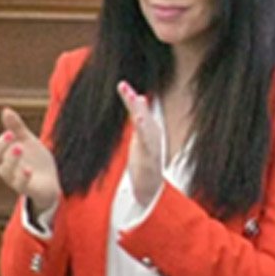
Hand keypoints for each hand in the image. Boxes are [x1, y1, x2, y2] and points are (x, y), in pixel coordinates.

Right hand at [0, 108, 58, 212]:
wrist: (50, 182)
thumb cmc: (34, 160)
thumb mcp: (27, 140)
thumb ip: (17, 127)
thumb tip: (5, 110)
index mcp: (1, 153)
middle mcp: (4, 166)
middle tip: (10, 134)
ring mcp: (14, 178)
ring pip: (4, 170)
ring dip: (10, 158)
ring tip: (19, 147)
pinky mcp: (26, 188)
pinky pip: (20, 184)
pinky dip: (23, 177)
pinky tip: (28, 170)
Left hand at [118, 81, 163, 206]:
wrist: (151, 188)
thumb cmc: (146, 162)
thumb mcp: (140, 137)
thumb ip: (140, 118)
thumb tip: (138, 97)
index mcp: (149, 130)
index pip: (138, 111)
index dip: (130, 99)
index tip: (121, 86)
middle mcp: (153, 135)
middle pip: (142, 114)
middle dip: (132, 101)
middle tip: (122, 86)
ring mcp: (153, 145)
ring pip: (145, 125)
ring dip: (139, 111)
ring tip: (132, 98)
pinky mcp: (151, 156)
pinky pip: (147, 141)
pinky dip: (145, 129)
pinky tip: (141, 119)